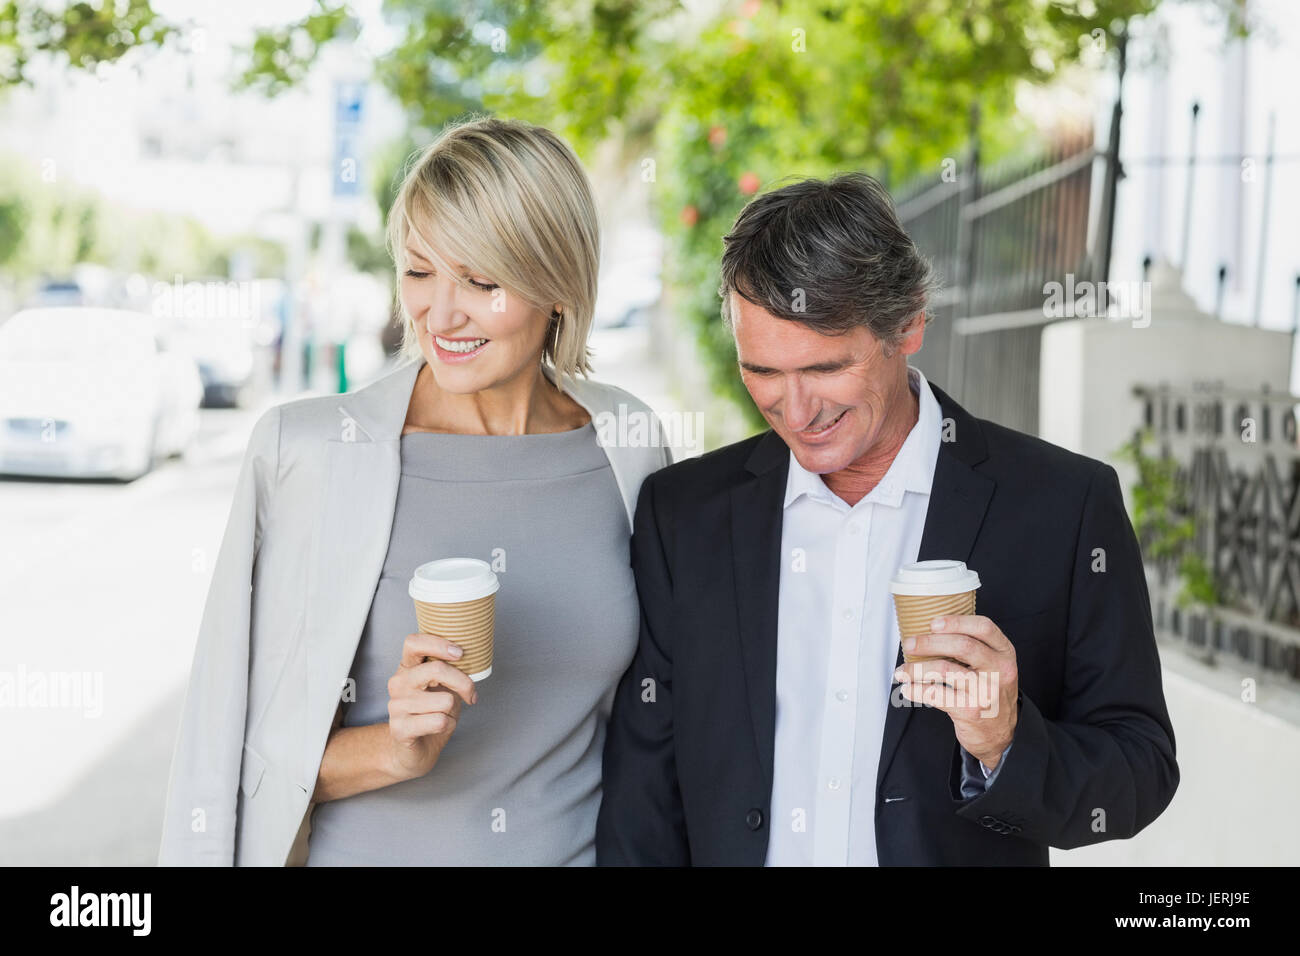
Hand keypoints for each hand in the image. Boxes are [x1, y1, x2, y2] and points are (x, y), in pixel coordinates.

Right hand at [386, 632, 477, 780]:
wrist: (415, 750)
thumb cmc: (432, 714)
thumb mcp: (442, 687)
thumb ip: (449, 671)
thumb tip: (471, 660)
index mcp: (407, 668)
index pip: (414, 642)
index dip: (438, 644)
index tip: (460, 654)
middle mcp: (398, 683)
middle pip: (437, 669)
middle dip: (464, 683)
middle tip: (471, 694)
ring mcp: (396, 706)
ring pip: (444, 700)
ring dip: (453, 711)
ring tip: (444, 716)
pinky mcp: (400, 728)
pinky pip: (439, 721)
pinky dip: (448, 725)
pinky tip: (439, 727)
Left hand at [893, 614, 1018, 768]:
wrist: (1001, 734)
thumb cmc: (989, 693)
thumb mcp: (993, 667)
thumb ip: (974, 649)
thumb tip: (929, 632)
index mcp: (1004, 654)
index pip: (984, 628)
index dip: (956, 621)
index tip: (933, 622)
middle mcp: (999, 671)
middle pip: (962, 646)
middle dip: (929, 642)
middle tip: (909, 644)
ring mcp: (985, 692)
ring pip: (945, 670)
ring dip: (916, 668)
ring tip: (902, 670)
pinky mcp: (970, 710)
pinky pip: (936, 694)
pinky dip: (916, 690)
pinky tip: (908, 689)